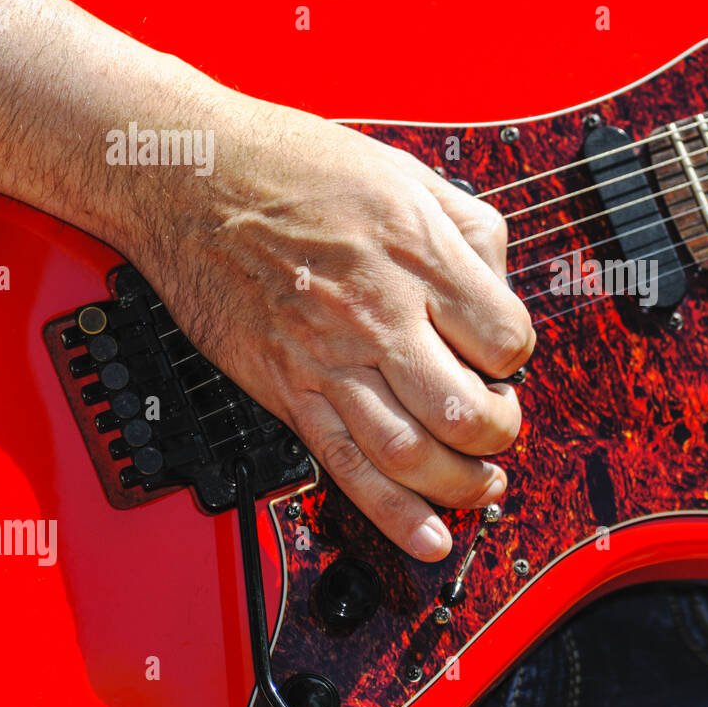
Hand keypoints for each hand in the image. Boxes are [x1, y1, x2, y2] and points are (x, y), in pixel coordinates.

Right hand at [126, 96, 534, 561]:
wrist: (189, 176)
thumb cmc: (296, 167)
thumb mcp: (409, 173)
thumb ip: (472, 229)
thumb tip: (501, 286)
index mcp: (419, 256)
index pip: (505, 338)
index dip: (517, 356)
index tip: (503, 355)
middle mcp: (379, 314)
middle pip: (466, 409)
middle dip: (500, 431)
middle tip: (498, 422)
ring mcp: (328, 359)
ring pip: (411, 453)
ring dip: (459, 484)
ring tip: (482, 485)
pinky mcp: (286, 390)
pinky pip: (346, 467)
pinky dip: (393, 515)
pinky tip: (428, 539)